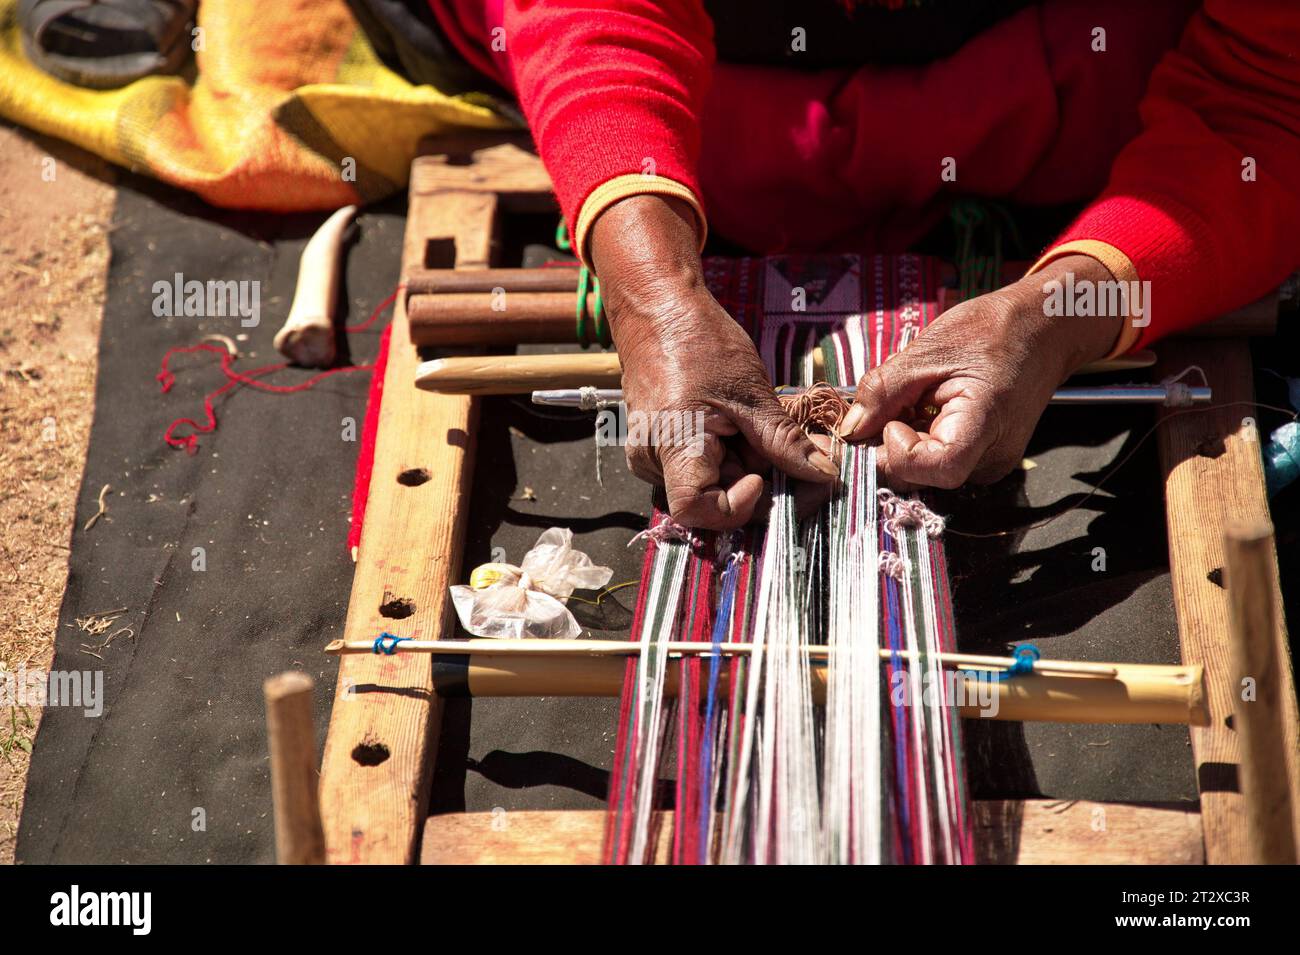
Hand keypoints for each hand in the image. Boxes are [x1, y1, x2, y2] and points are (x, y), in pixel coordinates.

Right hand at [590, 195, 837, 528]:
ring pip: (711, 485)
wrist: (659, 310)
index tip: (761, 478)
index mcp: (671, 446)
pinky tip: (744, 428)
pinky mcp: (662, 448)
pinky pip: (703, 468)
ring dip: (746, 467)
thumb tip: (824, 475)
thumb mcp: (751, 393)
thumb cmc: (699, 342)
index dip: (734, 508)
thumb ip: (784, 442)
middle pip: (711, 501)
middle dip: (756, 482)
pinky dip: (732, 456)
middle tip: (792, 455)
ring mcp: (654, 456)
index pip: (695, 512)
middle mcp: (654, 461)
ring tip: (761, 428)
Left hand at [838, 254, 1124, 488]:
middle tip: (885, 407)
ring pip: (925, 472)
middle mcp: (993, 457)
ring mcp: (990, 463)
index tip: (891, 420)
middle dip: (890, 447)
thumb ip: (885, 391)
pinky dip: (919, 439)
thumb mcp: (929, 349)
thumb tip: (850, 428)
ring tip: (913, 400)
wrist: (1044, 329)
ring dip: (904, 441)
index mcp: (987, 424)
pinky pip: (937, 462)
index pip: (938, 468)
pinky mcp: (982, 459)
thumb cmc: (993, 331)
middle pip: (923, 477)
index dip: (901, 452)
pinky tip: (924, 409)